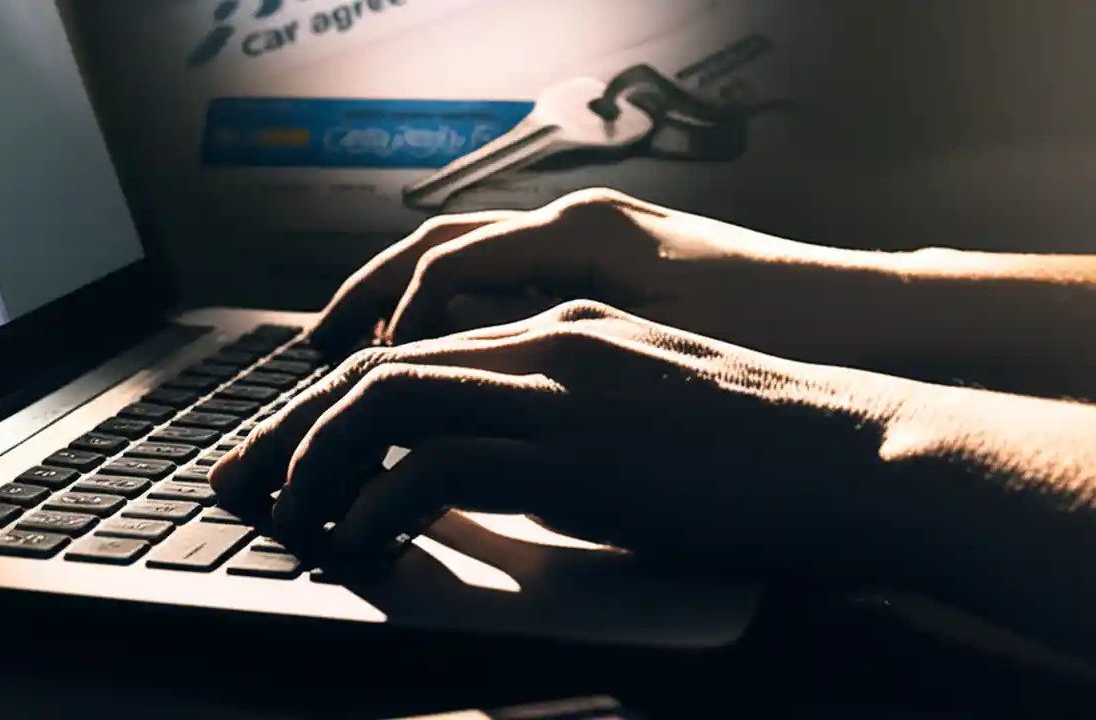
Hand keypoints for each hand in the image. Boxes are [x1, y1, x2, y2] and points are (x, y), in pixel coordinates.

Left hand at [211, 300, 905, 573]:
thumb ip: (557, 426)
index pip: (413, 350)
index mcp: (558, 328)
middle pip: (378, 367)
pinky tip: (362, 545)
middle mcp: (544, 341)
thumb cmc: (755, 450)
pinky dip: (380, 505)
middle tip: (249, 480)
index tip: (287, 447)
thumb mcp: (638, 417)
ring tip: (297, 517)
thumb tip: (478, 473)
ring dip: (324, 462)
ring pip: (388, 400)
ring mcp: (556, 388)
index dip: (333, 399)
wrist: (846, 453)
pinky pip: (435, 466)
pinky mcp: (572, 449)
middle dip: (297, 426)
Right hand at [304, 187, 874, 361]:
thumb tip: (448, 372)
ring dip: (411, 299)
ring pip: (474, 257)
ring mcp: (599, 237)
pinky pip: (517, 278)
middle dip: (371, 294)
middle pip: (442, 245)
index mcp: (578, 231)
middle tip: (314, 345)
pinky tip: (451, 352)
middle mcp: (580, 220)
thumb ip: (540, 349)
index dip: (392, 323)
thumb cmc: (769, 333)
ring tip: (360, 346)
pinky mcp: (618, 265)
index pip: (445, 266)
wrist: (861, 321)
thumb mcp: (645, 349)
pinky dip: (467, 310)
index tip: (362, 380)